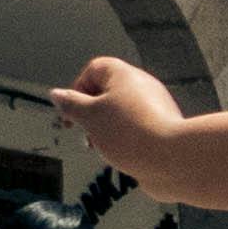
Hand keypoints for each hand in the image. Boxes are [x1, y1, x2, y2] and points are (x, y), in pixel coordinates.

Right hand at [51, 55, 186, 179]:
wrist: (171, 159)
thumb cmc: (128, 133)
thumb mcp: (89, 117)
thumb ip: (71, 104)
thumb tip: (57, 94)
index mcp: (125, 75)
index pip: (94, 69)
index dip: (78, 88)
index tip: (71, 112)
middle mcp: (143, 85)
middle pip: (108, 91)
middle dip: (91, 113)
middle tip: (86, 133)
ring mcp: (156, 106)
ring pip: (122, 112)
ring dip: (107, 128)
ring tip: (103, 147)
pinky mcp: (164, 127)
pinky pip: (137, 127)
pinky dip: (125, 138)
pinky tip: (123, 154)